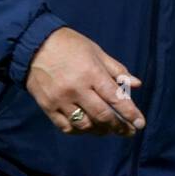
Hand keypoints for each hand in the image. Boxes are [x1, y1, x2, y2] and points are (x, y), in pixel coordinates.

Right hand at [24, 27, 145, 135]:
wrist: (34, 44)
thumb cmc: (70, 45)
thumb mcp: (96, 51)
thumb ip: (116, 70)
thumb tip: (136, 85)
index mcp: (92, 73)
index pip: (116, 99)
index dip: (131, 113)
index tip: (140, 124)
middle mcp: (77, 89)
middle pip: (102, 116)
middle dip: (119, 127)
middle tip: (128, 131)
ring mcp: (61, 99)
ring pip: (85, 125)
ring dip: (100, 130)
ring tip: (108, 129)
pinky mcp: (48, 106)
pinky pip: (66, 127)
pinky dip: (80, 130)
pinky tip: (87, 127)